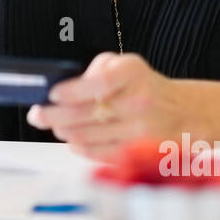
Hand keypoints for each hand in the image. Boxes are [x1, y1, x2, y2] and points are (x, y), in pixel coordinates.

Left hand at [24, 52, 186, 161]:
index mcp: (133, 73)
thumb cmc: (143, 86)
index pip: (98, 83)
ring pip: (86, 136)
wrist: (182, 112)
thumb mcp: (124, 65)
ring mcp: (139, 131)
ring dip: (63, 132)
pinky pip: (98, 153)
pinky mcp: (136, 153)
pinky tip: (72, 140)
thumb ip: (95, 71)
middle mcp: (138, 101)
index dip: (71, 91)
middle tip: (36, 115)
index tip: (52, 95)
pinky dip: (79, 147)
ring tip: (54, 126)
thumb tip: (63, 90)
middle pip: (84, 114)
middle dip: (52, 116)